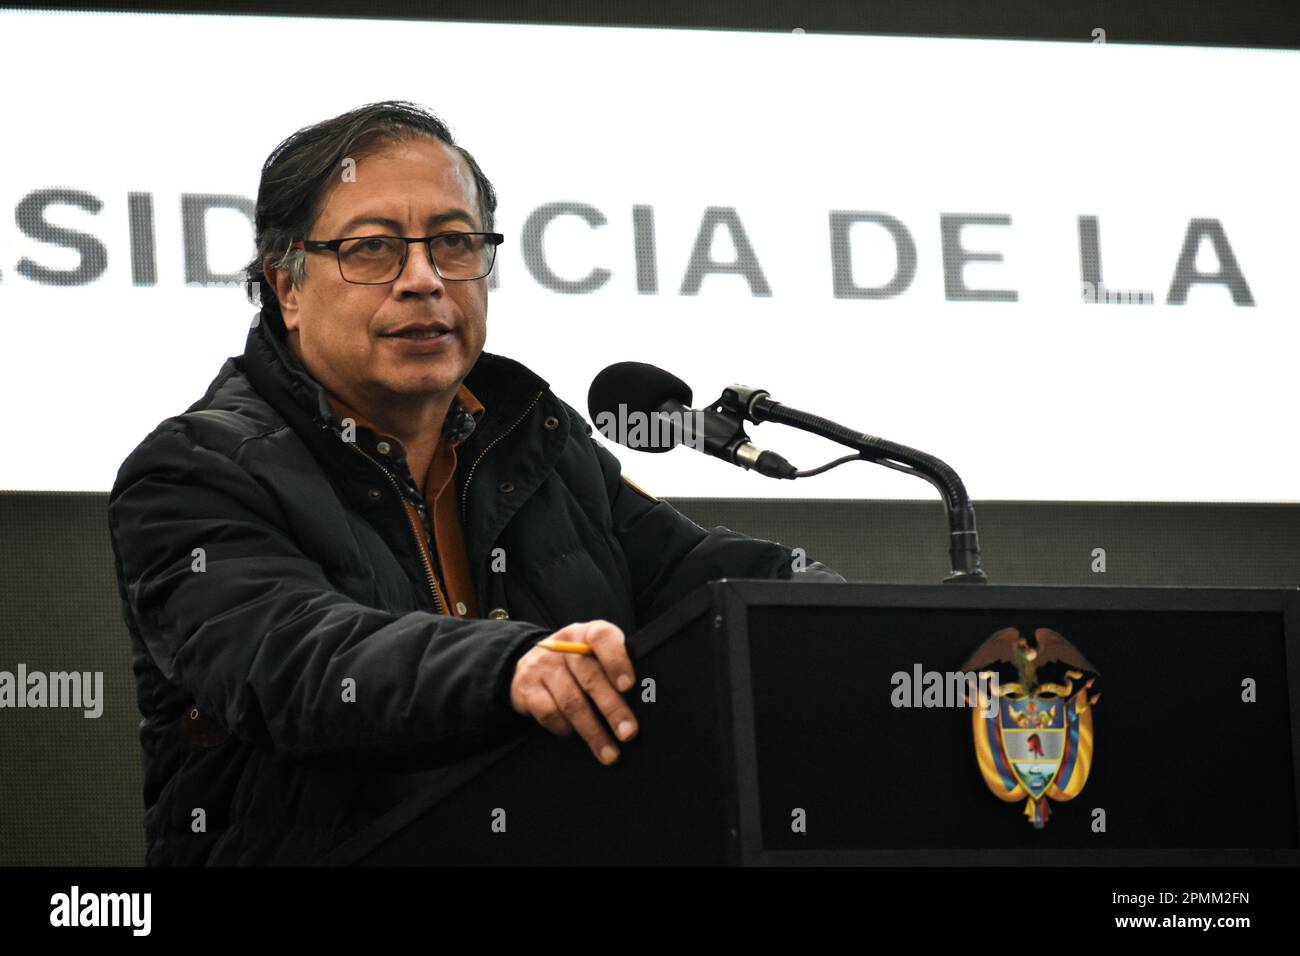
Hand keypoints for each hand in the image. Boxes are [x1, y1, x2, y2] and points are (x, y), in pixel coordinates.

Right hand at [509, 620, 637, 764]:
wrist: (532, 663)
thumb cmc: (579, 663)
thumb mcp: (595, 654)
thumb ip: (614, 668)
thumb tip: (643, 700)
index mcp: (587, 633)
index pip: (602, 637)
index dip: (616, 660)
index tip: (629, 685)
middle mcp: (564, 646)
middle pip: (590, 677)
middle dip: (612, 708)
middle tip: (628, 732)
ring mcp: (543, 666)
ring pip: (571, 701)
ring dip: (593, 731)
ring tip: (610, 752)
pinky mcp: (526, 688)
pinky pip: (549, 713)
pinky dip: (565, 728)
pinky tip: (576, 736)